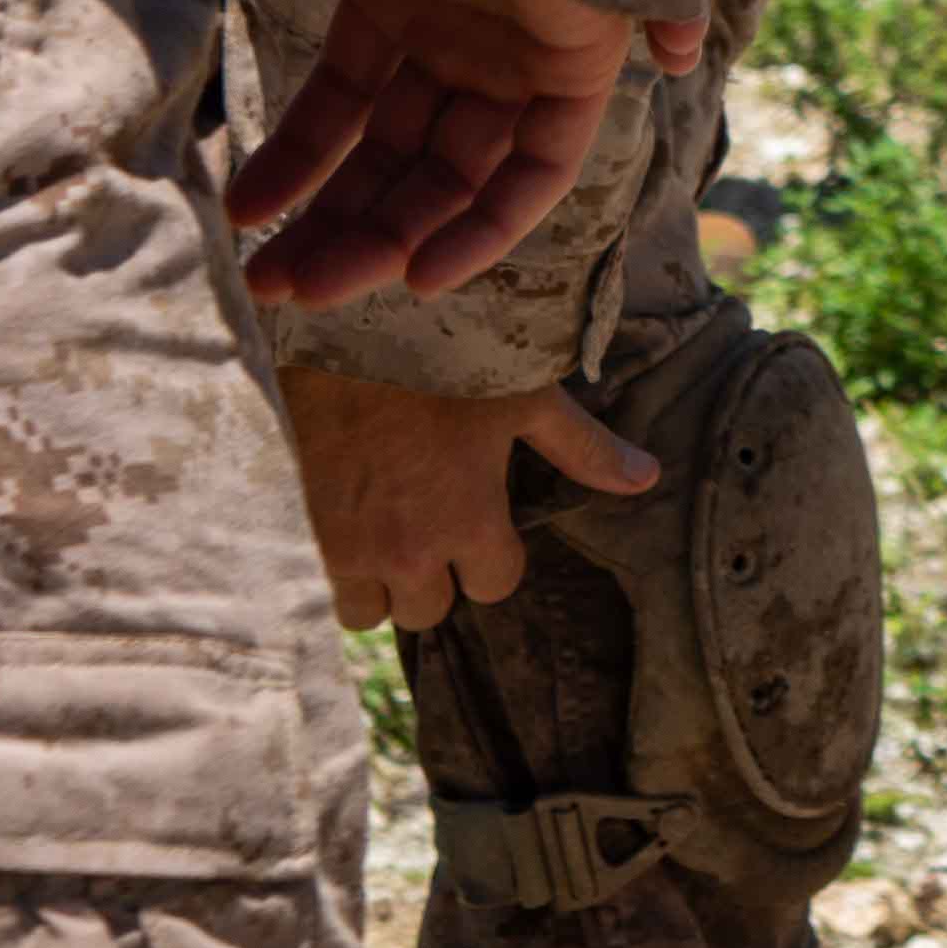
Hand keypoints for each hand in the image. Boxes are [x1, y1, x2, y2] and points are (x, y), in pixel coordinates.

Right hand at [161, 0, 691, 308]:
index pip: (350, 98)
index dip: (300, 160)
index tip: (245, 213)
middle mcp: (470, 26)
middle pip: (406, 151)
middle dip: (342, 221)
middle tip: (275, 285)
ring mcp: (528, 46)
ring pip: (466, 171)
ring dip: (400, 236)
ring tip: (324, 287)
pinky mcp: (585, 62)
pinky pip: (542, 166)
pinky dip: (492, 224)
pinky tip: (424, 274)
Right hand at [279, 367, 658, 635]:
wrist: (340, 332)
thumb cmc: (439, 357)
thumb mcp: (524, 396)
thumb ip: (582, 448)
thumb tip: (647, 480)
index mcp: (469, 520)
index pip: (495, 587)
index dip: (495, 559)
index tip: (483, 523)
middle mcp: (408, 550)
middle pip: (430, 611)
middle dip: (437, 578)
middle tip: (432, 529)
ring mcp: (347, 549)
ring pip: (369, 615)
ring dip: (382, 586)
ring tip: (387, 535)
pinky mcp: (299, 533)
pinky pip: (317, 591)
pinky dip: (333, 572)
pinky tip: (344, 526)